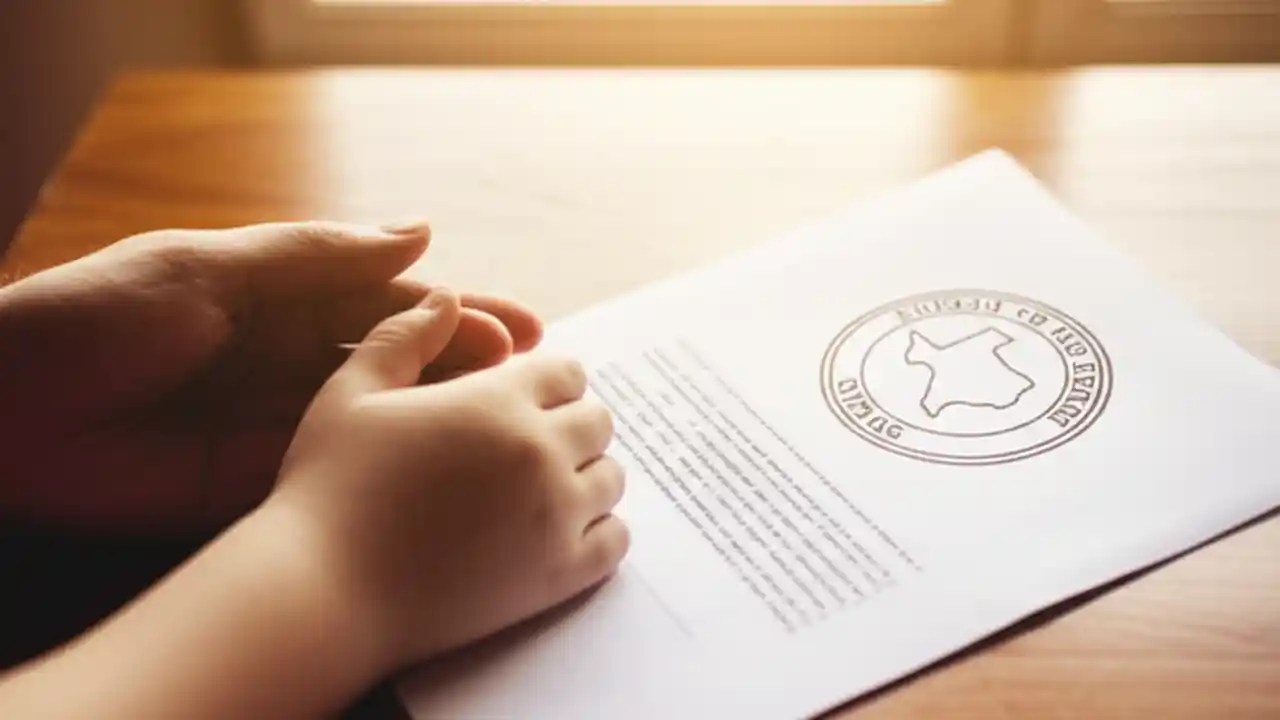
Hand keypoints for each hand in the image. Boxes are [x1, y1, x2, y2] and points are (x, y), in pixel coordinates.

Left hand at [0, 221, 541, 531]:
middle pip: (400, 361)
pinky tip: (445, 472)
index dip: (460, 311)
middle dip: (470, 367)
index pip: (390, 301)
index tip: (525, 326)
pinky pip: (337, 467)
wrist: (1, 416)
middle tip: (538, 379)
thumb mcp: (208, 267)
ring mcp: (278, 422)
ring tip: (512, 426)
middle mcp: (290, 358)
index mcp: (281, 298)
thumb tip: (421, 232)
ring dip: (445, 420)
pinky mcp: (258, 480)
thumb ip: (315, 255)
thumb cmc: (96, 318)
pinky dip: (390, 468)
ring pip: (381, 418)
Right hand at [272, 288, 627, 667]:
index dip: (546, 381)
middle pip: (596, 421)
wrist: (323, 591)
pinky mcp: (556, 576)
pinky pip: (615, 541)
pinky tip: (561, 530)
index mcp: (496, 401)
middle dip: (569, 424)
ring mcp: (554, 517)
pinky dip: (598, 530)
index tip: (522, 399)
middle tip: (529, 444)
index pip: (567, 373)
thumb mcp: (350, 393)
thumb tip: (447, 298)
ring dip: (585, 474)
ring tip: (543, 487)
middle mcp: (538, 452)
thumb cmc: (329, 488)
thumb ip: (403, 338)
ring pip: (610, 477)